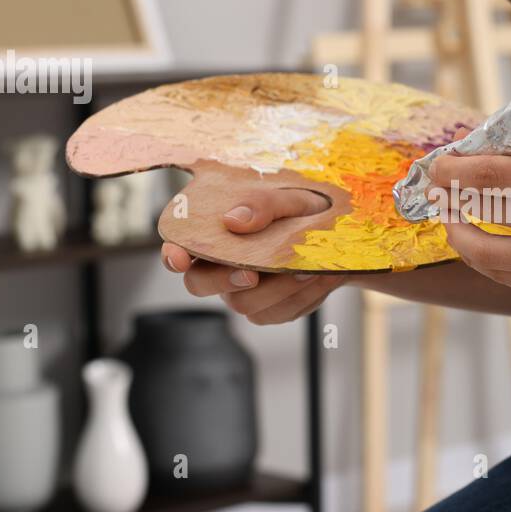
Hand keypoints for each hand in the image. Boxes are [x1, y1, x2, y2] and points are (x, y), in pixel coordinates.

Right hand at [160, 188, 343, 324]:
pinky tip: (317, 277)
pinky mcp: (268, 310)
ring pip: (243, 304)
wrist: (337, 238)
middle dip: (223, 280)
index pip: (180, 246)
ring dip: (277, 287)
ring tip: (307, 269)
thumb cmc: (304, 211)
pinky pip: (276, 313)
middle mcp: (219, 267)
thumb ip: (264, 204)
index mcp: (214, 236)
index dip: (173, 254)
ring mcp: (242, 292)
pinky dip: (301, 297)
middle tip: (251, 273)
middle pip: (198, 284)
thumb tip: (234, 221)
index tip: (179, 256)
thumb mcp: (292, 198)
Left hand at [428, 154, 510, 302]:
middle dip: (452, 200)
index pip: (497, 175)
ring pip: (489, 253)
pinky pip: (507, 276)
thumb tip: (473, 162)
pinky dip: (486, 259)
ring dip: (460, 234)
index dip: (458, 171)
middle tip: (438, 191)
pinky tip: (478, 245)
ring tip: (451, 220)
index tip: (438, 167)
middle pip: (489, 212)